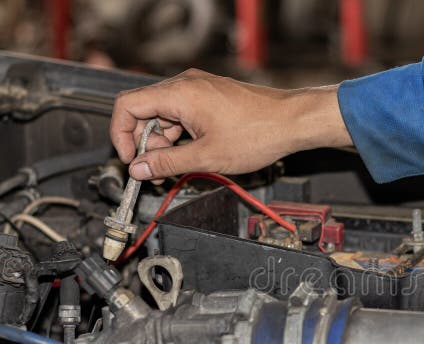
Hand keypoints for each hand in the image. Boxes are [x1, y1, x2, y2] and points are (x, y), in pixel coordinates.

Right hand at [110, 69, 351, 181]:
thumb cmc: (259, 133)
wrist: (294, 122)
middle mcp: (186, 85)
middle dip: (144, 143)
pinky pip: (183, 113)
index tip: (131, 161)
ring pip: (164, 114)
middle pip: (144, 111)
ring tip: (176, 167)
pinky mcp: (211, 96)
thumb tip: (139, 169)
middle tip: (155, 170)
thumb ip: (167, 163)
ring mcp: (199, 88)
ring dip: (163, 141)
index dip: (121, 136)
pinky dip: (180, 135)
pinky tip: (191, 154)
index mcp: (179, 94)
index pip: (127, 106)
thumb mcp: (206, 156)